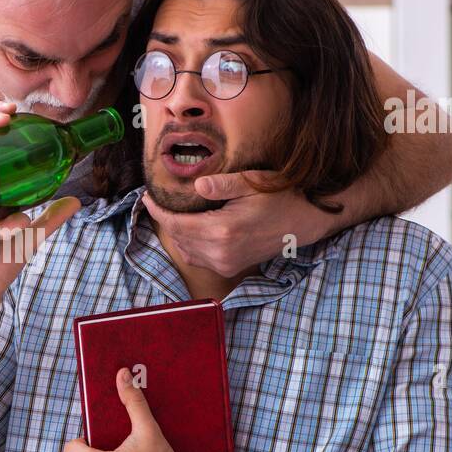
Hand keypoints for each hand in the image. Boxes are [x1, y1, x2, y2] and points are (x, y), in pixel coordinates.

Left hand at [141, 171, 341, 277]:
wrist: (304, 222)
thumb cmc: (280, 197)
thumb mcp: (252, 183)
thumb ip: (222, 184)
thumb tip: (196, 184)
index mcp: (223, 231)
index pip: (177, 224)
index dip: (159, 210)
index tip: (147, 197)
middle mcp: (221, 253)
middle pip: (178, 237)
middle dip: (165, 219)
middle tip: (158, 201)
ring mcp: (225, 264)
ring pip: (185, 250)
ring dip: (176, 233)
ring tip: (173, 212)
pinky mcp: (229, 268)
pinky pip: (198, 258)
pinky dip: (189, 244)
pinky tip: (191, 228)